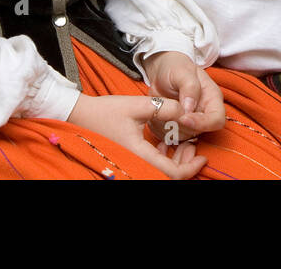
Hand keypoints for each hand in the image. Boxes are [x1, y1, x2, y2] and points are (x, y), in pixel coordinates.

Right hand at [66, 93, 205, 178]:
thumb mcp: (138, 104)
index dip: (190, 167)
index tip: (203, 156)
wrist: (78, 115)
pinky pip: (149, 165)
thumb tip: (186, 111)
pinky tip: (163, 143)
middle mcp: (134, 163)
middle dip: (184, 163)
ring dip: (173, 160)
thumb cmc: (105, 111)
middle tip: (193, 144)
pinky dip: (161, 158)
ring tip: (181, 142)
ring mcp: (130, 163)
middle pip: (167, 176)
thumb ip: (164, 108)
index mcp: (138, 154)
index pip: (171, 172)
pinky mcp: (127, 158)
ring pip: (159, 171)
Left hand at [142, 51, 225, 141]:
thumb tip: (190, 109)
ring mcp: (191, 123)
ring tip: (160, 107)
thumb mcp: (182, 71)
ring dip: (168, 125)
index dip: (202, 123)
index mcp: (212, 99)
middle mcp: (204, 114)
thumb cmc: (175, 67)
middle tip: (166, 108)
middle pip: (198, 131)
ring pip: (183, 136)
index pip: (217, 120)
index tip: (184, 118)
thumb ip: (189, 88)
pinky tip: (156, 114)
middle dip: (180, 123)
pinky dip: (160, 128)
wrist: (162, 71)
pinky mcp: (177, 128)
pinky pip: (169, 137)